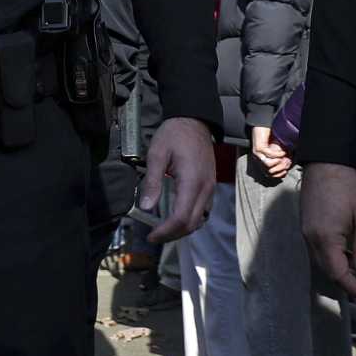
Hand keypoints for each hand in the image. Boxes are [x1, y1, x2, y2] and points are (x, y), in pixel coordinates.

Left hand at [138, 117, 214, 244]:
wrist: (194, 119)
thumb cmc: (174, 134)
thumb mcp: (157, 154)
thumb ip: (152, 181)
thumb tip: (145, 207)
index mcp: (192, 182)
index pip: (181, 218)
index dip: (166, 231)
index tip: (150, 235)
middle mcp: (205, 189)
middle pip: (192, 224)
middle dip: (172, 235)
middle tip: (153, 236)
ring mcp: (210, 188)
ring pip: (200, 220)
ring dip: (182, 230)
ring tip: (163, 230)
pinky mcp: (210, 186)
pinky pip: (203, 211)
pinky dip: (191, 220)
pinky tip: (176, 217)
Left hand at [250, 125, 290, 178]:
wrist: (262, 126)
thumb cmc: (270, 137)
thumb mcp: (275, 150)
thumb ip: (278, 158)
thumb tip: (286, 168)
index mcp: (260, 161)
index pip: (269, 175)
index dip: (279, 174)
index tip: (286, 170)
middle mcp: (257, 159)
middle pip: (269, 172)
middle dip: (280, 168)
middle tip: (287, 162)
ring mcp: (257, 154)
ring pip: (268, 165)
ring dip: (278, 161)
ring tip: (284, 157)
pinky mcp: (258, 147)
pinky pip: (270, 154)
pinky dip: (278, 154)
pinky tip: (283, 151)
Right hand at [300, 161, 355, 303]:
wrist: (325, 162)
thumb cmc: (348, 187)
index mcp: (326, 238)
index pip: (338, 273)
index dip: (353, 288)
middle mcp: (311, 240)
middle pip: (328, 271)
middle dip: (348, 283)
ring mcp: (306, 233)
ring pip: (323, 262)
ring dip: (341, 271)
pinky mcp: (306, 226)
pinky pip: (319, 251)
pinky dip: (334, 260)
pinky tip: (347, 258)